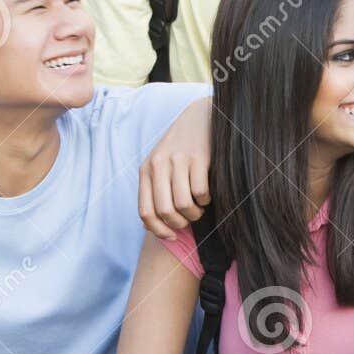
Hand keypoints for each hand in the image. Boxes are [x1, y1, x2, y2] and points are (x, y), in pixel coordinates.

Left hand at [139, 95, 210, 239]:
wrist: (201, 116)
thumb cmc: (182, 148)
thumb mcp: (161, 166)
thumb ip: (155, 191)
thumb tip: (152, 226)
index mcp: (146, 170)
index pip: (145, 212)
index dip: (159, 230)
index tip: (172, 236)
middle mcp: (158, 165)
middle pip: (165, 211)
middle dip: (180, 223)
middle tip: (189, 219)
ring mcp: (178, 160)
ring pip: (183, 204)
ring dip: (195, 213)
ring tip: (199, 207)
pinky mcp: (198, 157)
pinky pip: (200, 192)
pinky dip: (206, 200)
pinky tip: (207, 193)